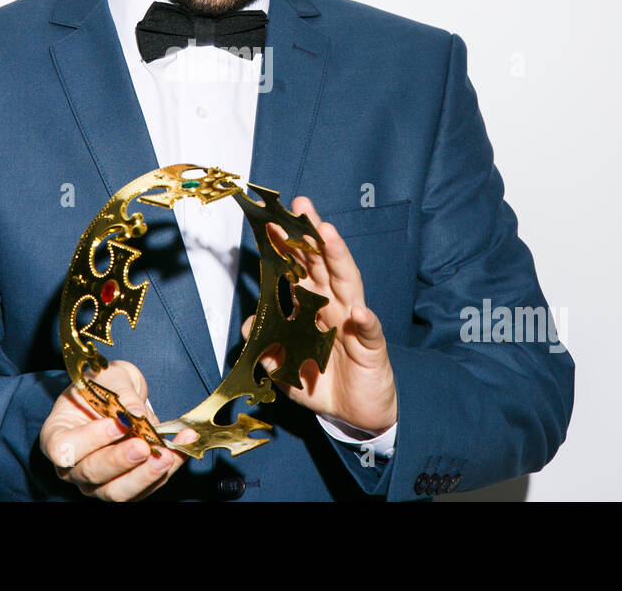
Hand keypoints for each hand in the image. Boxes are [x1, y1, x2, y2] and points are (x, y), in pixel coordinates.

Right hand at [39, 359, 197, 500]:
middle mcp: (74, 466)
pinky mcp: (127, 487)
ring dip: (144, 475)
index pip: (64, 449)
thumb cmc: (105, 385)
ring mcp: (98, 482)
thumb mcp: (110, 379)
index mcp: (58, 436)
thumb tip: (137, 414)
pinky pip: (147, 486)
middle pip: (92, 474)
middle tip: (143, 445)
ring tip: (166, 455)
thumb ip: (122, 396)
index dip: (88, 441)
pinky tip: (181, 448)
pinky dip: (168, 469)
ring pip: (118, 491)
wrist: (120, 394)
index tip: (115, 424)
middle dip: (120, 461)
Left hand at [243, 196, 397, 435]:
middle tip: (302, 206)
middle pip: (324, 265)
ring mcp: (355, 324)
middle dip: (314, 235)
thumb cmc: (322, 383)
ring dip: (339, 258)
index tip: (272, 221)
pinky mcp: (371, 348)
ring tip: (329, 234)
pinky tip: (358, 311)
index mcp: (314, 307)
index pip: (301, 270)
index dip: (289, 247)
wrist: (355, 415)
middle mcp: (335, 307)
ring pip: (348, 285)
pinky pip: (369, 331)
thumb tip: (250, 325)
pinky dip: (365, 320)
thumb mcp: (284, 367)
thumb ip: (267, 346)